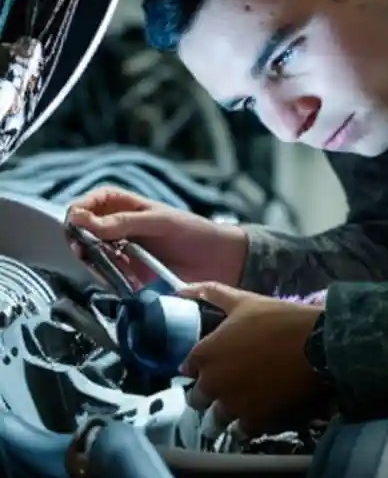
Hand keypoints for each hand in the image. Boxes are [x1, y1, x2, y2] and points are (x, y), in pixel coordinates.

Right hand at [65, 187, 247, 288]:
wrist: (221, 261)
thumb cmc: (194, 232)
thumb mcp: (161, 221)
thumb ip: (124, 222)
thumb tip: (83, 220)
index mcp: (128, 207)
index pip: (94, 201)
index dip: (81, 208)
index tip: (76, 220)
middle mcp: (121, 229)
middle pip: (85, 230)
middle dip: (79, 237)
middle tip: (83, 246)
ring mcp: (124, 253)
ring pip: (92, 254)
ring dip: (91, 259)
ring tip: (104, 261)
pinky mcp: (130, 275)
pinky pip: (108, 275)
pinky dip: (107, 275)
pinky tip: (118, 275)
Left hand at [178, 282, 329, 435]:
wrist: (318, 344)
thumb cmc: (280, 319)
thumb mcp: (245, 301)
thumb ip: (210, 294)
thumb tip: (179, 288)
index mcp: (205, 354)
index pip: (187, 368)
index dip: (201, 366)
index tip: (216, 363)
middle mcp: (212, 383)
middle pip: (198, 399)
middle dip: (210, 394)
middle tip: (231, 384)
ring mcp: (232, 404)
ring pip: (215, 420)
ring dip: (226, 414)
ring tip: (244, 404)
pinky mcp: (254, 420)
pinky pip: (240, 431)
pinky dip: (247, 424)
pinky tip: (259, 412)